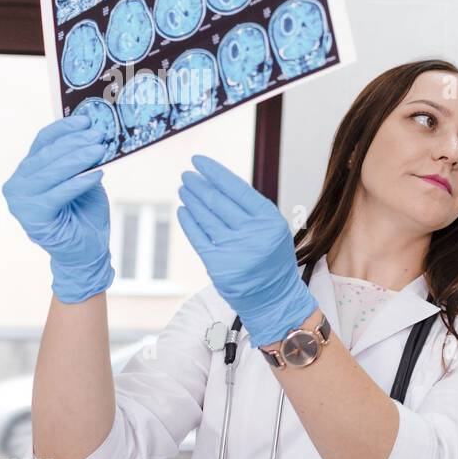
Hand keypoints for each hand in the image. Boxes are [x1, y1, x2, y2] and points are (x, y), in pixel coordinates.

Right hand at [2, 112, 114, 303]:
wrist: (86, 251)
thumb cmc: (84, 214)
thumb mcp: (84, 180)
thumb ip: (81, 161)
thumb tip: (93, 133)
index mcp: (27, 171)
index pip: (42, 142)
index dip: (64, 129)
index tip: (86, 119)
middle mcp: (18, 184)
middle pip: (46, 155)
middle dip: (75, 142)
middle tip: (98, 135)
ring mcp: (21, 201)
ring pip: (51, 172)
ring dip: (78, 159)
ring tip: (100, 149)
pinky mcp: (32, 217)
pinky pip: (58, 194)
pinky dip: (78, 182)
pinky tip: (97, 174)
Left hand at [176, 155, 316, 348]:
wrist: (274, 297)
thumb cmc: (272, 259)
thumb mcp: (273, 230)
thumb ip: (251, 210)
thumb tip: (218, 183)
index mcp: (269, 220)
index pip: (237, 188)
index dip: (215, 172)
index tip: (199, 162)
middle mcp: (253, 233)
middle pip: (218, 201)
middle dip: (199, 184)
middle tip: (187, 175)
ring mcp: (234, 250)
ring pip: (205, 217)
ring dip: (191, 199)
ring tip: (184, 188)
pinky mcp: (218, 265)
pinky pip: (198, 237)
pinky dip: (189, 222)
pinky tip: (183, 210)